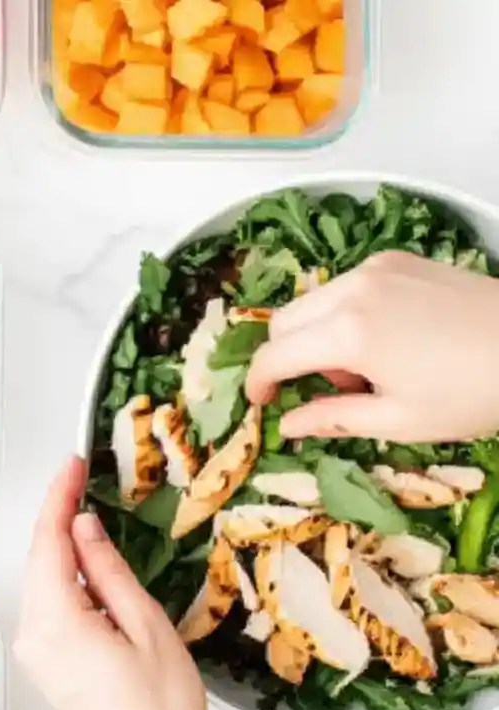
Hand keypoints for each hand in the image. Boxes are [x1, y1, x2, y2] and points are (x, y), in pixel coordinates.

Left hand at [14, 458, 206, 709]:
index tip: (71, 465)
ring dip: (59, 545)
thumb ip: (108, 572)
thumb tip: (84, 528)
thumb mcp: (146, 627)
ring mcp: (35, 651)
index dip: (57, 497)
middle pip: (37, 558)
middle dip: (56, 515)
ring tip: (82, 509)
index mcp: (55, 621)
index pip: (47, 541)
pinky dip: (62, 576)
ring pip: (40, 579)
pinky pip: (47, 603)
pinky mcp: (45, 662)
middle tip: (76, 476)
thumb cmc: (158, 708)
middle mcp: (33, 635)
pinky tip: (83, 562)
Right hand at [245, 251, 498, 443]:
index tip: (263, 403)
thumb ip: (334, 418)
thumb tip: (289, 424)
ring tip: (368, 366)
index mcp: (347, 334)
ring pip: (313, 301)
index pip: (273, 355)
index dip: (259, 383)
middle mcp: (351, 291)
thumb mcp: (401, 420)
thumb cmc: (475, 392)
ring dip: (318, 335)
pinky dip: (346, 313)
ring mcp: (374, 269)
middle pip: (284, 321)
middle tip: (332, 390)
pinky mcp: (396, 260)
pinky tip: (388, 338)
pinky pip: (346, 286)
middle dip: (290, 357)